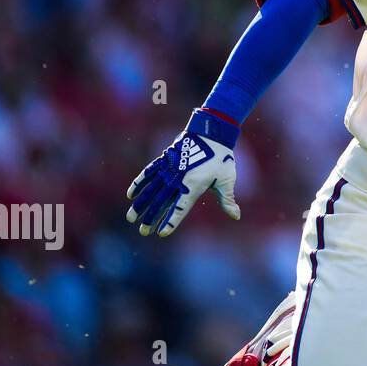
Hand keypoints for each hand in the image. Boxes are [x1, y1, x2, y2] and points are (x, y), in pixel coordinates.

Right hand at [127, 109, 240, 236]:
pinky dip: (139, 183)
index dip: (171, 221)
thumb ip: (227, 199)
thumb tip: (236, 216)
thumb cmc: (221, 157)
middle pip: (161, 202)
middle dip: (151, 217)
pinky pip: (148, 173)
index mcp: (193, 186)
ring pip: (151, 190)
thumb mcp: (227, 179)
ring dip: (140, 204)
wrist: (211, 132)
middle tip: (142, 231)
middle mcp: (178, 179)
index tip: (162, 233)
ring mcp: (169, 169)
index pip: (180, 208)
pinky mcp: (164, 160)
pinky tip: (131, 194)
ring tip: (130, 218)